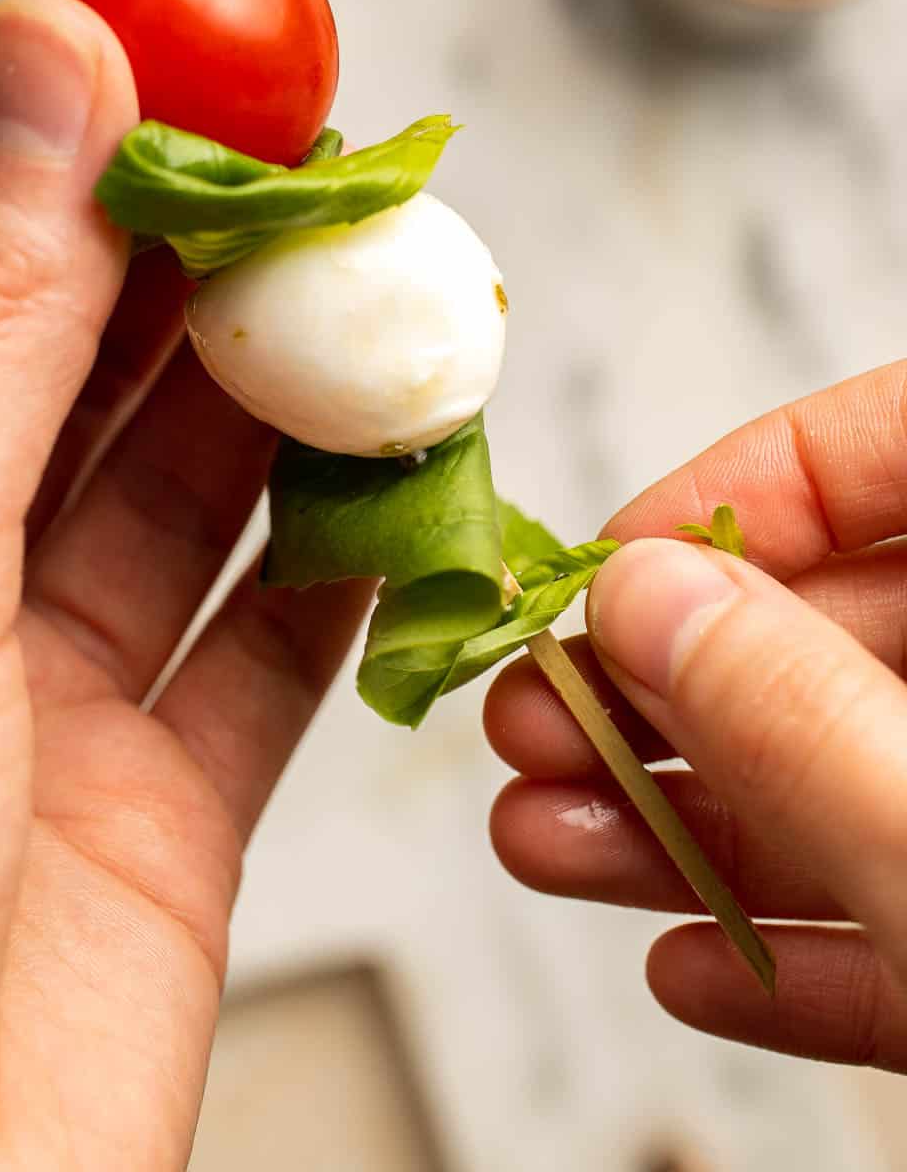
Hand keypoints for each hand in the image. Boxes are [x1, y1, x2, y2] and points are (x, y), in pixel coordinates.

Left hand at [0, 0, 366, 1169]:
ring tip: (385, 294)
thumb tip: (46, 61)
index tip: (189, 41)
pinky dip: (352, 562)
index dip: (70, 140)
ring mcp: (39, 705)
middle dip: (206, 261)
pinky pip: (274, 650)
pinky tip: (406, 477)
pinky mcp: (159, 813)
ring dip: (292, 396)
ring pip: (193, 495)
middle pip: (85, 367)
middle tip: (327, 161)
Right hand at [484, 364, 906, 1069]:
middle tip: (535, 718)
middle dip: (672, 687)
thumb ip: (800, 718)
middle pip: (850, 631)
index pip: (904, 446)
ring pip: (859, 783)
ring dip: (695, 822)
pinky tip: (689, 958)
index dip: (757, 478)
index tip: (621, 555)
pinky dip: (798, 944)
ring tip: (545, 842)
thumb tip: (642, 598)